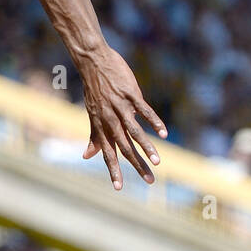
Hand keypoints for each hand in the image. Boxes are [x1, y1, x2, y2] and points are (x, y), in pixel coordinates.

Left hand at [78, 46, 166, 189]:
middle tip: (149, 181)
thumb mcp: (92, 115)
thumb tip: (86, 157)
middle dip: (136, 165)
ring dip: (147, 147)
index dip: (112, 169)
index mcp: (101, 125)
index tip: (118, 187)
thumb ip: (94, 137)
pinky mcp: (130, 94)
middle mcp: (109, 119)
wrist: (93, 62)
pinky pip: (143, 110)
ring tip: (157, 162)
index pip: (107, 152)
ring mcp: (120, 106)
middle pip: (124, 147)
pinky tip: (164, 132)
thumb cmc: (94, 90)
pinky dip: (154, 121)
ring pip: (134, 131)